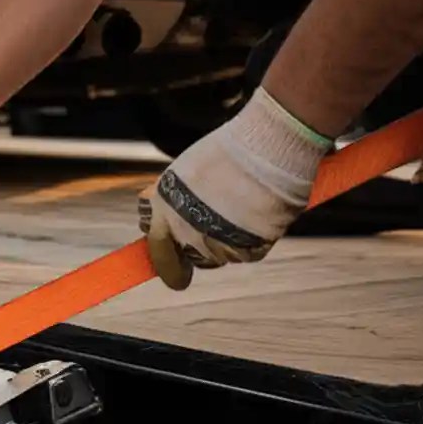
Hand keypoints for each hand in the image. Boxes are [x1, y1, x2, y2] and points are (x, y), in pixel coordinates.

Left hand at [138, 87, 333, 289]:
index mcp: (164, 209)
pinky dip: (251, 241)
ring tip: (241, 208)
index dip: (165, 263)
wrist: (266, 147)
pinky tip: (256, 215)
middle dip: (200, 245)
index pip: (156, 249)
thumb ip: (170, 201)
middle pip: (191, 256)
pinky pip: (246, 254)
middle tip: (218, 222)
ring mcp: (216, 243)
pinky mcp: (247, 249)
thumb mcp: (183, 173)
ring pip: (219, 257)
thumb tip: (156, 214)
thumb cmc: (226, 152)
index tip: (175, 276)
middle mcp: (185, 231)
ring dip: (226, 241)